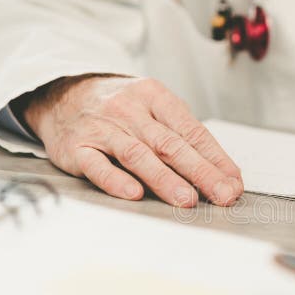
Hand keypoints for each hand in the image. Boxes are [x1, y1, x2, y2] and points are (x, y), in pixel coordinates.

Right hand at [22, 75, 242, 206]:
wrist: (62, 94)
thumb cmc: (120, 108)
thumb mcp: (153, 108)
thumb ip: (184, 137)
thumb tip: (223, 174)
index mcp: (154, 96)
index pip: (191, 130)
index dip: (215, 158)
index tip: (233, 181)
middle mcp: (128, 110)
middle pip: (170, 144)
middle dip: (200, 172)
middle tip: (222, 194)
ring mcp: (101, 129)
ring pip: (137, 155)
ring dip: (164, 179)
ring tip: (187, 200)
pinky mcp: (76, 148)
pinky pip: (97, 165)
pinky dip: (115, 180)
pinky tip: (134, 193)